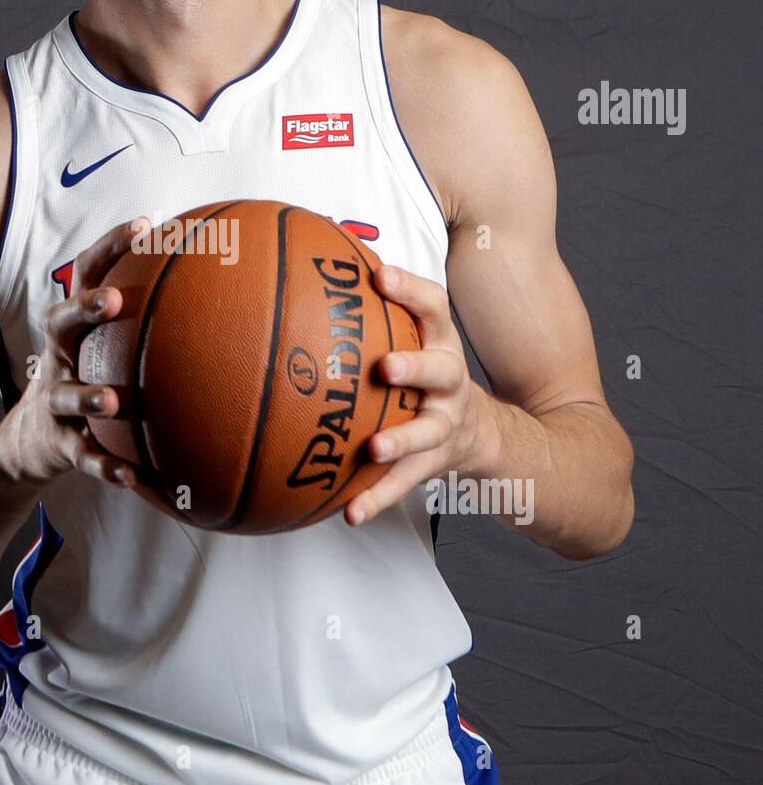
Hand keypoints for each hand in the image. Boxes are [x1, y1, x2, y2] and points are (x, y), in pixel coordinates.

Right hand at [0, 215, 149, 489]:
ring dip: (88, 397)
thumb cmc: (85, 383)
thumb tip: (225, 292)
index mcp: (74, 329)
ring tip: (112, 401)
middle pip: (59, 323)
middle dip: (84, 309)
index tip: (145, 225)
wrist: (28, 445)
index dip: (110, 247)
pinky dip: (106, 466)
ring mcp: (54, 401)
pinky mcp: (58, 444)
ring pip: (66, 396)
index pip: (87, 275)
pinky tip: (132, 477)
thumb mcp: (102, 350)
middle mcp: (58, 358)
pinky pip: (83, 456)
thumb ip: (147, 322)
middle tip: (112, 301)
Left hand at [344, 262, 489, 525]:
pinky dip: (377, 499)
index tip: (380, 276)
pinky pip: (403, 484)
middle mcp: (449, 382)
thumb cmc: (424, 372)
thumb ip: (376, 310)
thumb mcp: (416, 337)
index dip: (411, 290)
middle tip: (384, 367)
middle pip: (442, 371)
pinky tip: (350, 514)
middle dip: (415, 367)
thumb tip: (303, 271)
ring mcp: (443, 425)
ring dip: (401, 441)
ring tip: (373, 447)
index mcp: (440, 343)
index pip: (434, 308)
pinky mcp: (432, 464)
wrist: (480, 433)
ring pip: (427, 432)